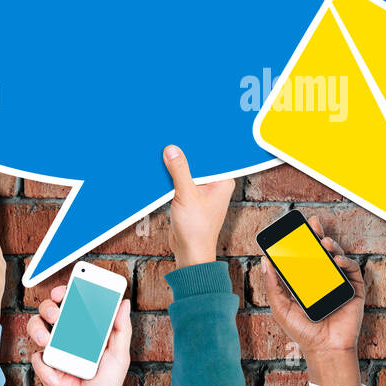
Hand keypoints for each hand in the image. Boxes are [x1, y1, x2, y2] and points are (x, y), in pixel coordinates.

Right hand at [29, 286, 131, 385]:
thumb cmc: (107, 382)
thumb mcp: (119, 354)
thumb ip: (121, 328)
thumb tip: (124, 303)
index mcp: (83, 328)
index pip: (71, 303)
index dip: (65, 291)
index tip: (67, 288)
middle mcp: (65, 335)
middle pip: (48, 310)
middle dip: (49, 306)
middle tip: (57, 313)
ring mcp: (53, 350)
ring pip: (35, 328)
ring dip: (38, 329)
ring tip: (48, 339)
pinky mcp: (44, 368)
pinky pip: (37, 358)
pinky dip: (45, 364)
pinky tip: (57, 373)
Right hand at [164, 145, 234, 266]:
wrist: (190, 253)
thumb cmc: (197, 230)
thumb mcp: (186, 196)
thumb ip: (179, 171)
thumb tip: (172, 150)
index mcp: (223, 181)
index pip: (211, 155)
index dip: (198, 145)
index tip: (184, 132)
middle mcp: (215, 184)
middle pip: (199, 162)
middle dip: (185, 155)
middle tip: (170, 141)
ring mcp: (203, 191)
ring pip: (189, 171)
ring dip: (177, 166)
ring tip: (164, 153)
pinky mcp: (191, 197)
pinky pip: (181, 181)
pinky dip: (173, 177)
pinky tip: (162, 170)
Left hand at [262, 217, 364, 385]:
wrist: (324, 348)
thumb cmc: (303, 331)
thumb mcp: (281, 307)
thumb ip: (273, 285)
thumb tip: (265, 261)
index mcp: (307, 282)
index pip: (304, 256)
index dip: (301, 241)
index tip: (296, 227)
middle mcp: (324, 280)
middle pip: (322, 252)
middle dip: (318, 235)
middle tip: (313, 223)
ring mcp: (339, 283)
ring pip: (337, 257)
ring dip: (332, 246)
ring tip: (324, 242)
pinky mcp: (354, 290)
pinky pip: (352, 270)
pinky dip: (345, 261)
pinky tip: (336, 260)